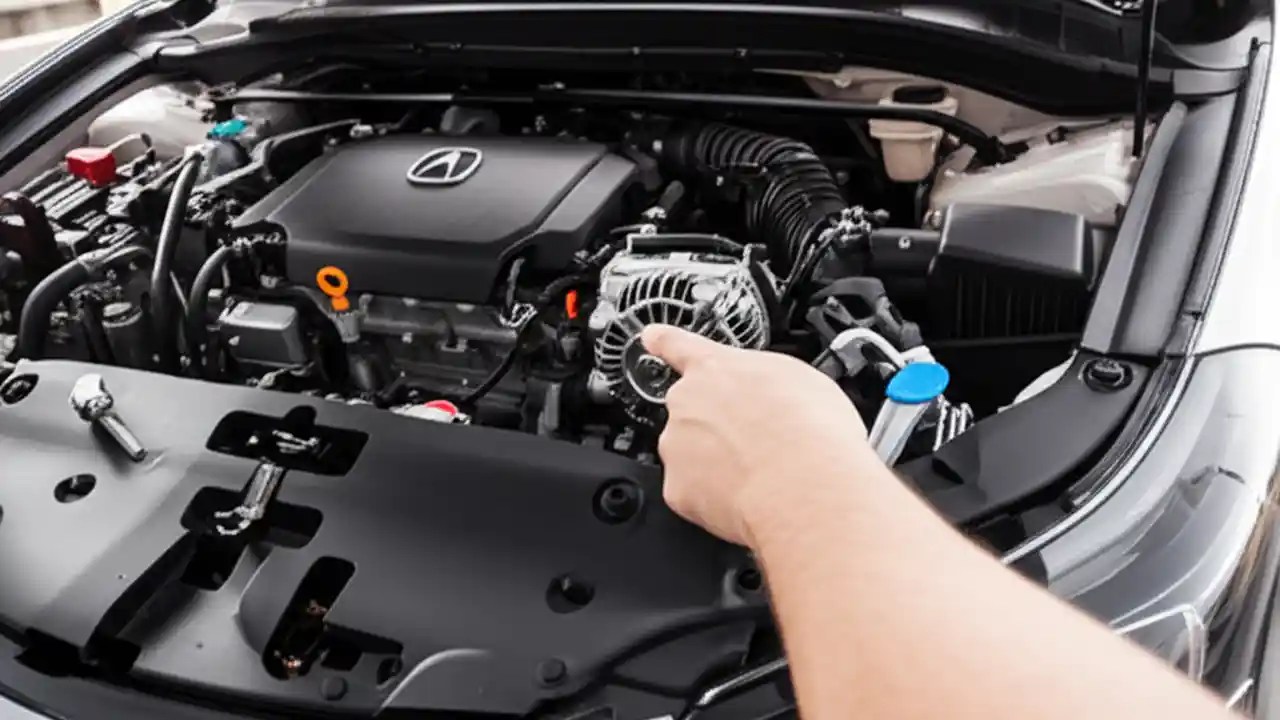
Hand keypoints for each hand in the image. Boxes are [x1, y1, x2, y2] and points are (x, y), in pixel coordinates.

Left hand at [642, 324, 879, 547]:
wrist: (805, 487)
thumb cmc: (811, 430)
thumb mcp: (797, 377)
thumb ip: (762, 377)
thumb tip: (763, 392)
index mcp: (715, 368)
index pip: (677, 344)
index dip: (663, 340)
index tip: (651, 338)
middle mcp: (686, 401)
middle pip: (692, 411)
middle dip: (718, 427)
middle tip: (759, 443)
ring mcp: (677, 445)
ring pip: (691, 453)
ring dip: (717, 463)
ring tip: (761, 473)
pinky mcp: (677, 488)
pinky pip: (692, 492)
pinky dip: (715, 498)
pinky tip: (749, 495)